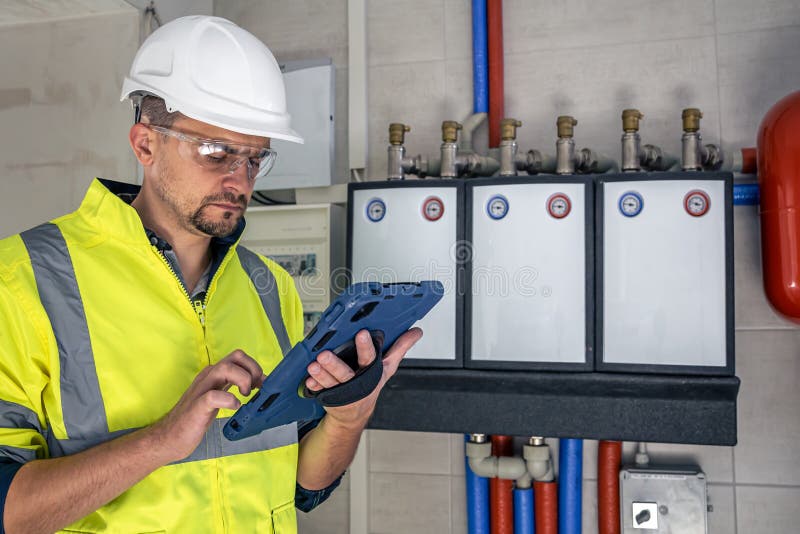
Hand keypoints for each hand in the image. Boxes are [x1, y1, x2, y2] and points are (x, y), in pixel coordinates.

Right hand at [148, 349, 263, 462]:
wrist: (169, 437)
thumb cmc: (196, 418)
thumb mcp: (218, 397)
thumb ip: (233, 387)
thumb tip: (260, 384)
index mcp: (214, 374)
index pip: (239, 357)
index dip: (255, 367)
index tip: (262, 384)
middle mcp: (208, 377)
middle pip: (236, 356)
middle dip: (252, 369)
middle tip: (255, 388)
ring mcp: (201, 390)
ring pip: (225, 369)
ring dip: (243, 379)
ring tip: (246, 395)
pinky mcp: (197, 406)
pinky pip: (213, 396)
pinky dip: (228, 399)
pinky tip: (234, 406)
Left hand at [305, 328, 422, 428]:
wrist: (355, 413)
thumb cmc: (371, 384)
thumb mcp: (388, 367)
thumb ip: (400, 348)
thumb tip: (417, 332)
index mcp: (372, 373)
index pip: (370, 358)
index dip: (366, 347)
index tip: (361, 333)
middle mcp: (357, 383)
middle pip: (346, 374)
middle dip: (335, 365)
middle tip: (324, 355)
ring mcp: (342, 391)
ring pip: (331, 382)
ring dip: (322, 374)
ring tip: (314, 365)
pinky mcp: (329, 396)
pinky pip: (320, 391)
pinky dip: (315, 386)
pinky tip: (309, 380)